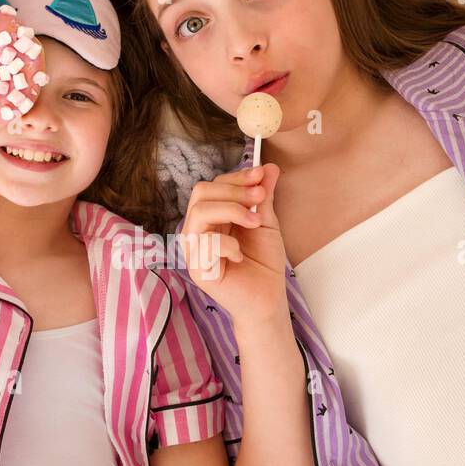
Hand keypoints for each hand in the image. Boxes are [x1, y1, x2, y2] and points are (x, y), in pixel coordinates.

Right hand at [179, 162, 288, 326]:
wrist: (268, 298)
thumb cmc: (264, 263)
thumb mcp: (265, 223)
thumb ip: (263, 197)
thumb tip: (270, 167)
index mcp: (211, 217)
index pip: (213, 186)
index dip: (236, 177)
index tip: (261, 176)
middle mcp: (198, 230)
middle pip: (201, 193)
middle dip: (233, 191)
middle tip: (259, 199)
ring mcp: (194, 249)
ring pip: (200, 212)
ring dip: (232, 211)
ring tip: (255, 224)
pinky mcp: (197, 269)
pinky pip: (206, 243)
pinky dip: (228, 244)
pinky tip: (240, 255)